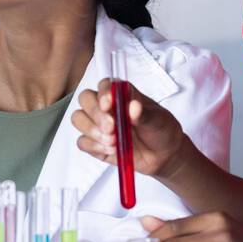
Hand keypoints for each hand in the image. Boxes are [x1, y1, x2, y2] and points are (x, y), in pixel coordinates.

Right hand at [72, 79, 189, 179]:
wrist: (163, 156)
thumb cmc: (161, 131)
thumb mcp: (158, 121)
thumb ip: (144, 114)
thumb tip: (133, 107)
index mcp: (122, 94)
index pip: (104, 85)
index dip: (103, 93)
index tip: (109, 104)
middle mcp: (107, 107)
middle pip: (85, 99)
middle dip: (95, 114)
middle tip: (111, 127)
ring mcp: (99, 125)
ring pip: (78, 119)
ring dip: (92, 130)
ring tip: (113, 141)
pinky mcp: (96, 144)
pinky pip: (82, 142)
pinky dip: (94, 146)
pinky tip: (111, 150)